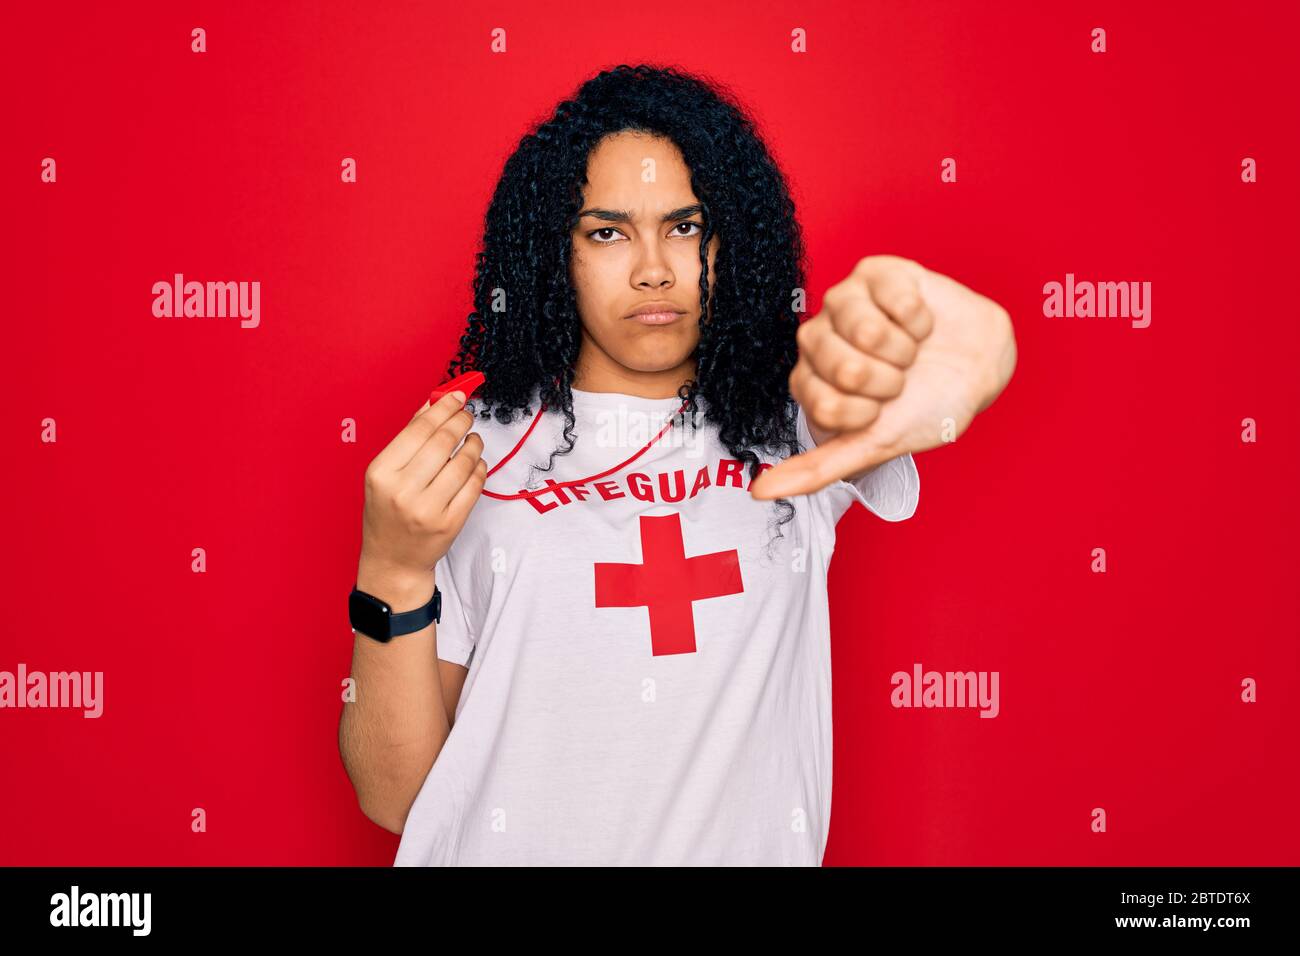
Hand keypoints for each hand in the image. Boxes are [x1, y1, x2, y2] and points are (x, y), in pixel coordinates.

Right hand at [358, 390, 487, 578]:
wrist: (393, 559)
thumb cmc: (388, 512)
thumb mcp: (385, 474)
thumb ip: (407, 438)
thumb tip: (432, 404)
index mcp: (382, 473)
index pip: (419, 429)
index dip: (443, 408)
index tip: (456, 396)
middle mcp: (403, 490)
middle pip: (443, 442)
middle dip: (461, 421)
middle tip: (467, 415)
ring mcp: (428, 509)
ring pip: (463, 463)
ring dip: (474, 445)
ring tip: (472, 440)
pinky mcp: (450, 523)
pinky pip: (474, 486)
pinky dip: (480, 469)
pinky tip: (476, 464)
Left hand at [750, 255, 1016, 499]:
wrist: (977, 366)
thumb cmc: (923, 405)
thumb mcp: (873, 445)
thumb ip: (815, 470)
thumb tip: (758, 492)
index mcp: (808, 381)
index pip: (826, 407)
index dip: (867, 414)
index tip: (879, 410)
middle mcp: (816, 338)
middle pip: (845, 369)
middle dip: (888, 383)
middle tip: (897, 379)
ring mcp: (842, 301)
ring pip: (869, 333)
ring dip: (905, 351)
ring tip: (910, 350)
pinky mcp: (874, 272)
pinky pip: (898, 301)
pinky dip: (921, 320)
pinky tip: (919, 322)